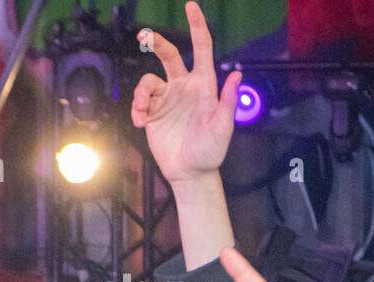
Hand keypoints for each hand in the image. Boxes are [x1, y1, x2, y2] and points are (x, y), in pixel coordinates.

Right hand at [132, 2, 241, 185]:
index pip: (202, 51)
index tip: (191, 6)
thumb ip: (227, 101)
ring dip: (141, 93)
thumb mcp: (222, 128)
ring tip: (142, 112)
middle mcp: (184, 88)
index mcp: (204, 88)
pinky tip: (141, 122)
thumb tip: (237, 73)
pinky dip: (136, 108)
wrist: (191, 173)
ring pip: (147, 80)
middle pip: (168, 55)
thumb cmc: (211, 152)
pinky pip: (139, 99)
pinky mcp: (153, 111)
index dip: (197, 27)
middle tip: (144, 37)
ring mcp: (167, 99)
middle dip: (156, 42)